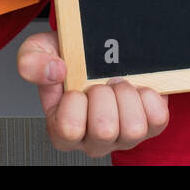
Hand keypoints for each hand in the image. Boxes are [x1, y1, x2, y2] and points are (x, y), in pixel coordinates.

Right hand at [16, 31, 168, 156]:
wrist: (99, 48)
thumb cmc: (69, 58)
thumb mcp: (39, 50)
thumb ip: (32, 61)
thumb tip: (55, 71)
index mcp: (63, 130)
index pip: (69, 129)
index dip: (74, 100)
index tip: (74, 84)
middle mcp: (95, 140)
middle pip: (104, 129)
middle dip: (102, 94)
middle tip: (99, 82)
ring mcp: (124, 137)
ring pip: (133, 128)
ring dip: (126, 94)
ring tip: (117, 83)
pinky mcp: (150, 126)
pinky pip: (158, 117)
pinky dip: (149, 95)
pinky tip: (137, 88)